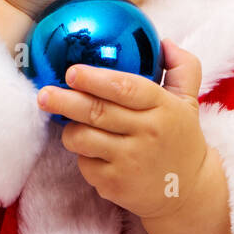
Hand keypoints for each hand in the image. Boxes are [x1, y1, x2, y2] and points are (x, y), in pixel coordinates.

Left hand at [36, 38, 207, 219]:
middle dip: (65, 100)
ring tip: (70, 123)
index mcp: (164, 107)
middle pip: (96, 112)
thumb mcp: (189, 102)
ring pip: (83, 138)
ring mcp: (130, 161)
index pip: (126, 88)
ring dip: (70, 129)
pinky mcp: (115, 184)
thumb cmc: (181, 139)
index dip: (95, 79)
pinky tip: (93, 151)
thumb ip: (182, 67)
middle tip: (44, 93)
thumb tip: (165, 41)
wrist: (187, 192)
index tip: (72, 72)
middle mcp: (147, 133)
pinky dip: (82, 155)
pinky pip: (84, 163)